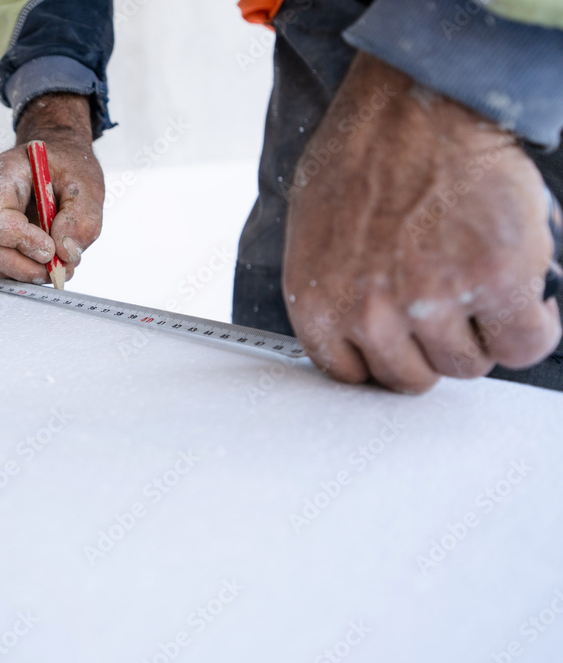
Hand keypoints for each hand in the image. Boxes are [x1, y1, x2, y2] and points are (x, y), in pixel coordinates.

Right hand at [0, 93, 104, 284]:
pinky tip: (50, 260)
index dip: (21, 239)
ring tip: (63, 261)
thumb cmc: (66, 167)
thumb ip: (80, 218)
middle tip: (64, 266)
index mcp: (2, 173)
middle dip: (29, 265)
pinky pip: (2, 266)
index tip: (51, 249)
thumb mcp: (86, 185)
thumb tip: (66, 252)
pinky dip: (27, 270)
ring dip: (31, 271)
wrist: (56, 163)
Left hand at [283, 53, 560, 393]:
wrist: (416, 103)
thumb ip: (332, 290)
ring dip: (478, 336)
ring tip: (478, 290)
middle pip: (413, 378)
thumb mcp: (313, 233)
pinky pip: (522, 345)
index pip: (351, 375)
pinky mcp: (492, 282)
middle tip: (446, 309)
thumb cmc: (361, 153)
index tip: (405, 344)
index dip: (386, 358)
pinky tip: (524, 300)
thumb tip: (353, 330)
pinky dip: (531, 329)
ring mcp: (431, 301)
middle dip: (431, 348)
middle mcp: (369, 313)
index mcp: (317, 303)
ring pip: (467, 365)